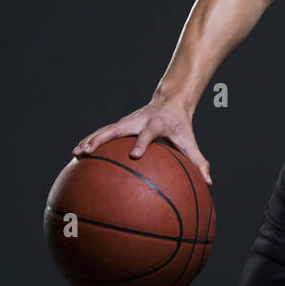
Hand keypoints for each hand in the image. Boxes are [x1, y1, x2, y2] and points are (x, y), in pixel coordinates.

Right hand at [72, 97, 210, 185]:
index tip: (135, 155)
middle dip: (102, 139)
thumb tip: (208, 183)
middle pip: (117, 128)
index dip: (142, 142)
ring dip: (90, 140)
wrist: (170, 102)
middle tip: (89, 151)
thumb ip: (199, 162)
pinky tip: (77, 155)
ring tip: (76, 154)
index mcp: (156, 123)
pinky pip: (102, 133)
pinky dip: (89, 141)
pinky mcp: (120, 124)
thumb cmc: (181, 126)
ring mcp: (127, 121)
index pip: (148, 133)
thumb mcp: (190, 141)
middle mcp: (138, 120)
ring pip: (105, 129)